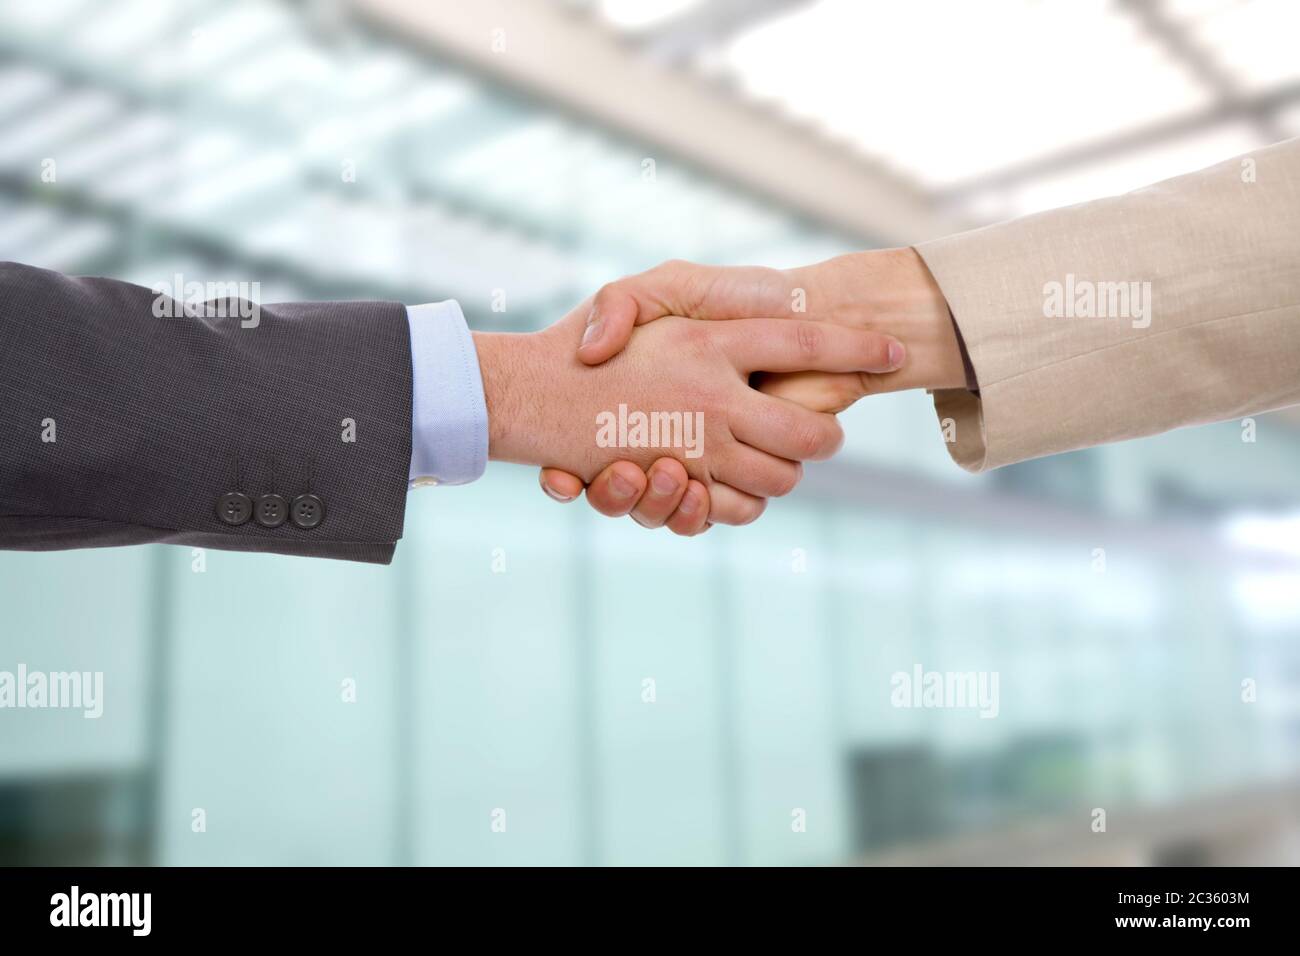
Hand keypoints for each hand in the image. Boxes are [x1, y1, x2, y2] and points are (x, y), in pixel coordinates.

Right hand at [539, 248, 964, 528]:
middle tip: (821, 423)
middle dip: (827, 431)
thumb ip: (710, 290)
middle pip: (813, 430)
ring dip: (786, 469)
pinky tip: (724, 476)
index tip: (895, 351)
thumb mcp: (635, 291)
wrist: (523, 398)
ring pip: (782, 478)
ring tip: (770, 451)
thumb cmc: (582, 340)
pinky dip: (740, 500)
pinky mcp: (675, 487)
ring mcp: (697, 449)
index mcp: (710, 342)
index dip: (858, 347)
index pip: (807, 343)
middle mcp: (713, 398)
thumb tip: (782, 292)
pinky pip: (736, 508)